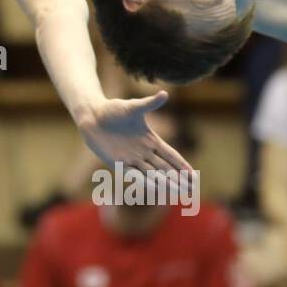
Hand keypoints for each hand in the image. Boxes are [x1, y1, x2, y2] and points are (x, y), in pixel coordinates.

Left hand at [76, 91, 193, 190]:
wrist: (92, 116)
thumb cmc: (113, 110)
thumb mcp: (133, 107)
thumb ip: (150, 104)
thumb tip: (165, 93)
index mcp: (150, 140)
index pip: (171, 155)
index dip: (182, 166)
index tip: (194, 176)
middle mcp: (143, 152)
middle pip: (165, 168)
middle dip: (178, 179)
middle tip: (191, 191)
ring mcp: (131, 158)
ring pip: (152, 174)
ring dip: (165, 183)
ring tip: (178, 193)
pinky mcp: (117, 163)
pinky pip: (134, 174)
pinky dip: (145, 181)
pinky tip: (155, 188)